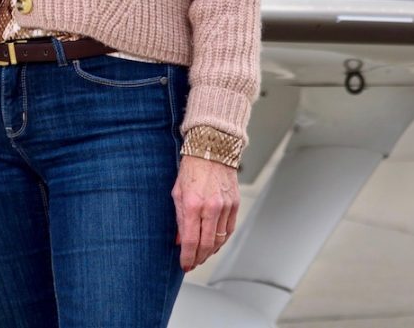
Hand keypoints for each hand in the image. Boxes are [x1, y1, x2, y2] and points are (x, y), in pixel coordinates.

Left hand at [171, 154, 238, 271]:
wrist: (212, 149)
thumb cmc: (192, 169)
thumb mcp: (178, 193)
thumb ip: (179, 219)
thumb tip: (181, 241)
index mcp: (193, 204)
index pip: (191, 241)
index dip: (187, 258)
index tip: (184, 265)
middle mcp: (211, 207)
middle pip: (206, 245)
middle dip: (198, 258)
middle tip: (192, 264)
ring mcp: (225, 206)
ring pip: (220, 240)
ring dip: (210, 252)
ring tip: (202, 256)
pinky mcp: (235, 203)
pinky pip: (229, 229)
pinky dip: (222, 240)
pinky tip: (215, 244)